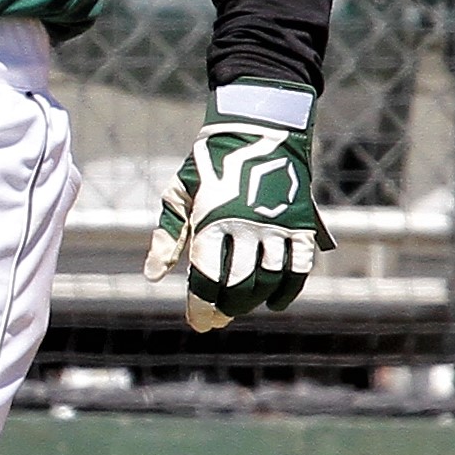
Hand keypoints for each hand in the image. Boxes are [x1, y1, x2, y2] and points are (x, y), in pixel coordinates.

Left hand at [141, 100, 330, 332]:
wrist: (257, 132)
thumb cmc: (207, 166)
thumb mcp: (178, 195)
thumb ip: (168, 237)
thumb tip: (152, 276)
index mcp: (212, 221)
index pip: (206, 277)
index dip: (202, 305)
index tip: (198, 323)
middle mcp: (247, 227)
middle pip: (238, 284)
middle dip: (226, 307)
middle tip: (216, 319)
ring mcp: (277, 227)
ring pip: (268, 279)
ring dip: (253, 301)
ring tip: (237, 309)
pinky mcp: (301, 225)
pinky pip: (300, 268)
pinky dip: (288, 290)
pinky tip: (273, 303)